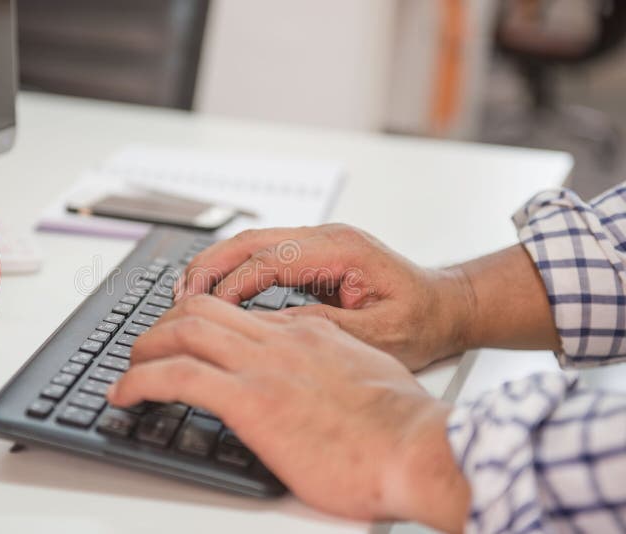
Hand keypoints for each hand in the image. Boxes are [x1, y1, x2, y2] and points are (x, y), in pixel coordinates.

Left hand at [107, 296, 468, 530]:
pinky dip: (140, 381)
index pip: (241, 313)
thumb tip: (312, 380)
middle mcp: (281, 340)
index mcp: (309, 333)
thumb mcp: (365, 378)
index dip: (204, 320)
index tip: (187, 338)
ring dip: (145, 347)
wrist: (420, 448)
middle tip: (147, 347)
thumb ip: (332, 367)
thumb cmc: (403, 427)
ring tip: (127, 369)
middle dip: (165, 324)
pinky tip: (123, 394)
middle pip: (203, 309)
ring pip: (183, 332)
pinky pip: (177, 377)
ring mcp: (264, 367)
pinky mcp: (251, 401)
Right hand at [174, 225, 474, 369]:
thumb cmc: (423, 321)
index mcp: (341, 250)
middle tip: (179, 299)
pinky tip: (218, 293)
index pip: (270, 258)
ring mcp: (319, 243)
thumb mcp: (379, 336)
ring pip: (253, 244)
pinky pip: (264, 256)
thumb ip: (324, 330)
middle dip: (210, 267)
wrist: (448, 306)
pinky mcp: (315, 256)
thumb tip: (268, 329)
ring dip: (217, 267)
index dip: (231, 284)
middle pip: (252, 240)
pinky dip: (235, 272)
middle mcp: (326, 238)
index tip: (204, 311)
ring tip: (187, 297)